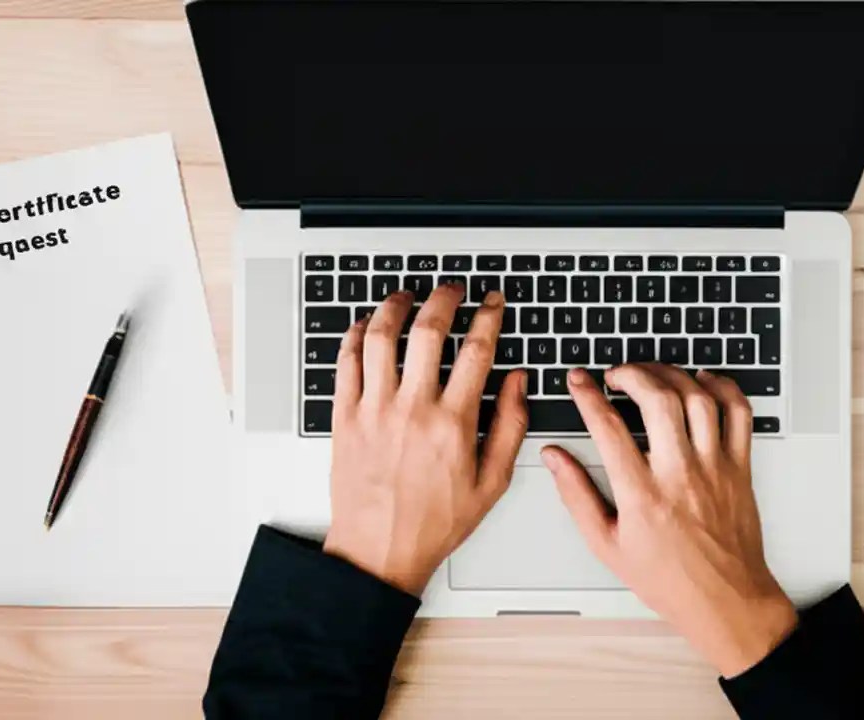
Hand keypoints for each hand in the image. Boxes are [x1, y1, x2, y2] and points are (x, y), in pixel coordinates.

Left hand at [323, 285, 528, 595]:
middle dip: (443, 300)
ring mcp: (374, 410)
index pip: (477, 351)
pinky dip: (354, 335)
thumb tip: (518, 381)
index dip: (488, 317)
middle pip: (428, 331)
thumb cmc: (434, 523)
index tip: (492, 303)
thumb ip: (510, 426)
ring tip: (405, 296)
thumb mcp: (492, 482)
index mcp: (453, 423)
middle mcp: (413, 409)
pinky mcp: (345, 418)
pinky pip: (345, 363)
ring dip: (394, 307)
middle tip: (451, 290)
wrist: (379, 551)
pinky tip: (364, 326)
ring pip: (380, 338)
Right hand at [542, 364, 797, 676]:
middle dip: (632, 373)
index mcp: (643, 496)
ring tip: (651, 374)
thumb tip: (554, 458)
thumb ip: (576, 496)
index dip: (588, 395)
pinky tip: (702, 381)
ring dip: (671, 375)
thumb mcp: (607, 545)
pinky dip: (723, 387)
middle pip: (658, 400)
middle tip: (616, 374)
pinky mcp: (740, 468)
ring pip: (698, 398)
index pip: (608, 429)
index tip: (578, 380)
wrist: (725, 600)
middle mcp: (681, 475)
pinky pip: (739, 414)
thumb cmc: (669, 579)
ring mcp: (715, 468)